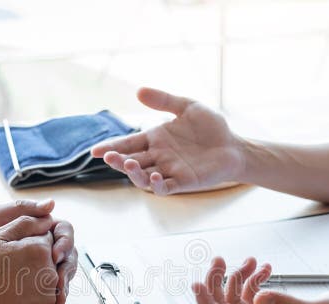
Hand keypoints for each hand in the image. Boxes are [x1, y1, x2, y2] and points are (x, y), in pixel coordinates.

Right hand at [0, 215, 59, 303]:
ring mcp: (50, 295)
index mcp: (40, 249)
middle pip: (49, 258)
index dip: (27, 242)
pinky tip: (13, 299)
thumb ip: (24, 224)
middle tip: (7, 271)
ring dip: (33, 279)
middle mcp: (51, 272)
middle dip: (32, 261)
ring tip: (8, 285)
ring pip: (47, 279)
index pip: (45, 238)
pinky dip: (32, 297)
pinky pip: (44, 299)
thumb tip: (47, 219)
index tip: (11, 252)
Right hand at [90, 87, 245, 194]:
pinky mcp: (183, 182)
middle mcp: (158, 156)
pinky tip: (155, 175)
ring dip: (133, 173)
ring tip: (128, 164)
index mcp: (155, 139)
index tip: (94, 151)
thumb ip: (164, 100)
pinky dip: (157, 184)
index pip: (128, 144)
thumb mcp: (188, 107)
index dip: (111, 147)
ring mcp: (169, 171)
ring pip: (143, 177)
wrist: (234, 146)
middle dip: (117, 160)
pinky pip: (165, 187)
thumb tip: (138, 91)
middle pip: (131, 161)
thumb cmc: (212, 127)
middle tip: (108, 156)